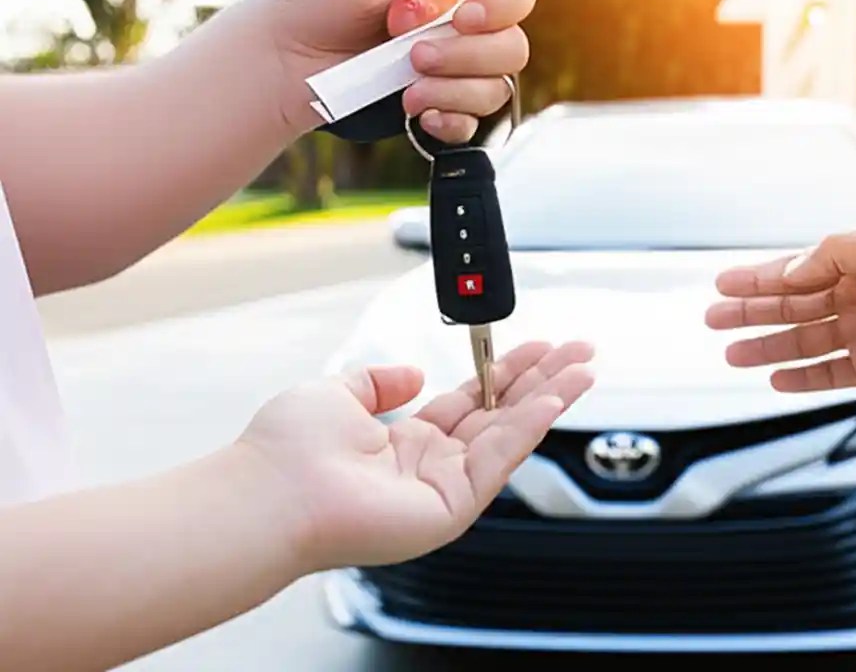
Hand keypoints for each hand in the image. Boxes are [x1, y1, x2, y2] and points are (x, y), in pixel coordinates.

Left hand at [236, 341, 593, 570]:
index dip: (505, 372)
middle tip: (578, 352)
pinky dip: (529, 428)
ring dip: (550, 400)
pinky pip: (499, 460)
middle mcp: (430, 466)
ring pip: (510, 435)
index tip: (536, 347)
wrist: (271, 491)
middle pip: (501, 415)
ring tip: (584, 369)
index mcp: (405, 442)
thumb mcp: (336, 393)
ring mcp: (443, 488)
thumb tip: (411, 373)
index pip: (471, 402)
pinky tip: (553, 400)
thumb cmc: (286, 451)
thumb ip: (378, 382)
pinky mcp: (452, 508)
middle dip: (543, 381)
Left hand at [261, 0, 535, 141]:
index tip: (461, 15)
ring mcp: (456, 74)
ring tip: (407, 84)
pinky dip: (448, 119)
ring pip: (496, 89)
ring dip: (452, 88)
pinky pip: (472, 126)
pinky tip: (416, 109)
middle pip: (513, 48)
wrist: (285, 58)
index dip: (501, 6)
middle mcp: (465, 31)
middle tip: (414, 52)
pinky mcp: (441, 110)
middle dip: (465, 54)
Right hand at [706, 225, 855, 397]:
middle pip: (792, 306)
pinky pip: (829, 374)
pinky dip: (800, 378)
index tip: (724, 284)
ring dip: (766, 347)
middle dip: (751, 312)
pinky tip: (774, 378)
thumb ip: (830, 254)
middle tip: (714, 318)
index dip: (758, 278)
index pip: (797, 270)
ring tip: (732, 353)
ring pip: (803, 342)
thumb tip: (791, 272)